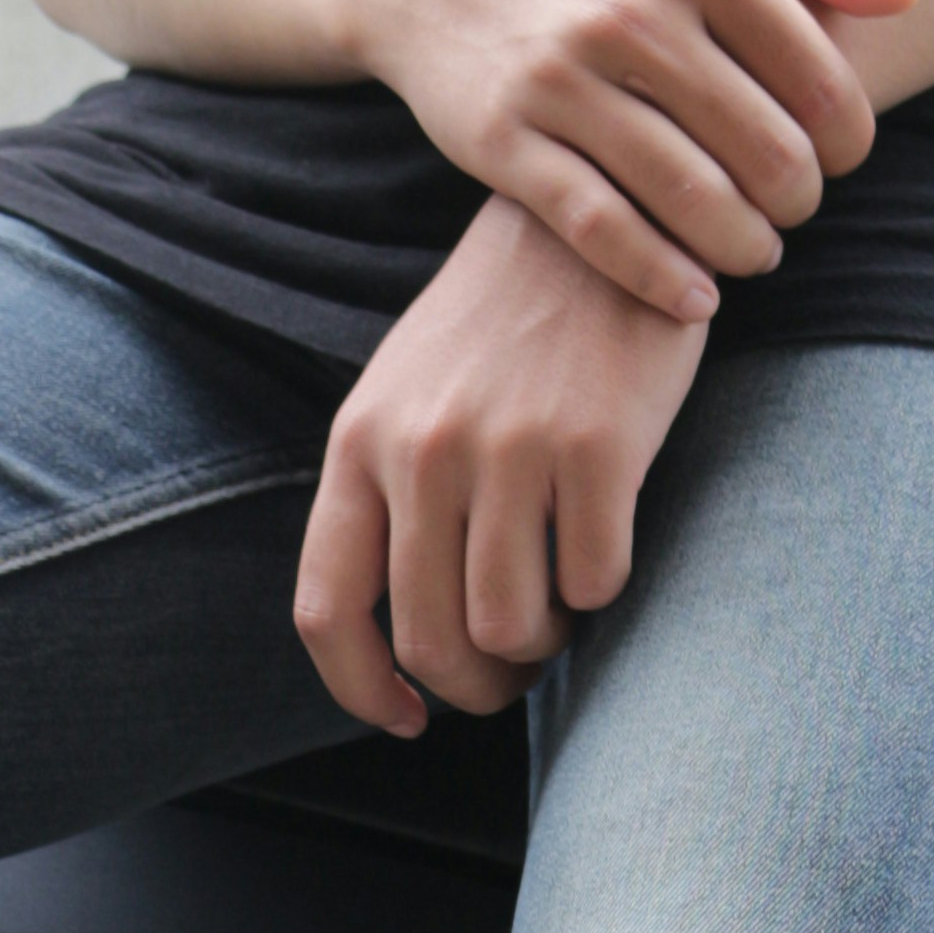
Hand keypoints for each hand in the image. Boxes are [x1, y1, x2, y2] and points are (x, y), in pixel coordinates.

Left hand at [295, 199, 708, 735]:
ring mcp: (507, 448)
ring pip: (511, 631)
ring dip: (544, 644)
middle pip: (431, 643)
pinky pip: (593, 584)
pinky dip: (603, 590)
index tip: (406, 715)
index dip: (362, 690)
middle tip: (515, 669)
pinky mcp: (595, 447)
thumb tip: (403, 639)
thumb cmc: (501, 326)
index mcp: (360, 443)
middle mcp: (422, 452)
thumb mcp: (408, 394)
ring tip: (561, 604)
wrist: (594, 216)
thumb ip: (387, 497)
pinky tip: (605, 545)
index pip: (328, 610)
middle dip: (476, 686)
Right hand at [344, 0, 914, 319]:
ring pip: (688, 194)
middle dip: (798, 198)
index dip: (847, 135)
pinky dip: (659, 276)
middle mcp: (628, 8)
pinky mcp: (504, 142)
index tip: (842, 158)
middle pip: (759, 143)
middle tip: (797, 211)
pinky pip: (600, 228)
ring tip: (757, 254)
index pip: (812, 70)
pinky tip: (696, 299)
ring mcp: (560, 79)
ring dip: (743, 246)